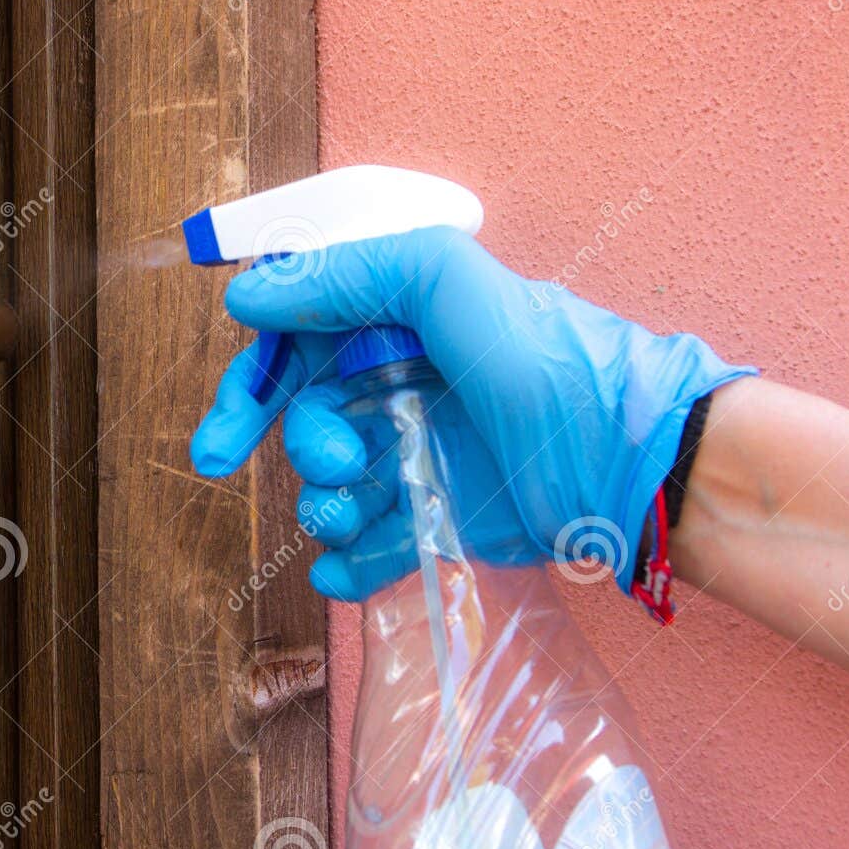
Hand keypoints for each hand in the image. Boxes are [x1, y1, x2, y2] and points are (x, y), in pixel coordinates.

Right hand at [190, 225, 752, 601]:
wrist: (626, 461)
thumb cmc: (543, 358)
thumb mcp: (441, 279)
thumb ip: (342, 276)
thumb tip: (247, 296)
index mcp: (396, 325)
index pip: (298, 348)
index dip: (251, 388)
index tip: (222, 436)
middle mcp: (403, 387)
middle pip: (306, 420)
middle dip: (295, 445)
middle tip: (315, 464)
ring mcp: (420, 457)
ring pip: (332, 486)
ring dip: (322, 503)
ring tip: (350, 508)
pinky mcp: (443, 521)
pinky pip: (372, 547)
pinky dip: (347, 563)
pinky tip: (342, 572)